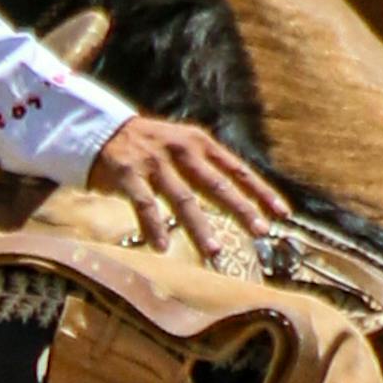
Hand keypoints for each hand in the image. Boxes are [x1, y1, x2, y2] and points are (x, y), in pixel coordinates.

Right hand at [91, 114, 291, 260]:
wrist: (100, 129)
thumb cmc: (149, 146)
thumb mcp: (183, 147)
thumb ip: (207, 169)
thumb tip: (241, 199)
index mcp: (199, 143)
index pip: (237, 170)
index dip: (260, 192)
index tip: (282, 214)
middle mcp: (180, 150)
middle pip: (216, 184)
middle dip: (240, 210)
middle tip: (261, 233)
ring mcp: (154, 162)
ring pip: (182, 199)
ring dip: (199, 228)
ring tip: (215, 253)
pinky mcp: (127, 173)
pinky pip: (143, 204)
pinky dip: (153, 227)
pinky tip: (161, 248)